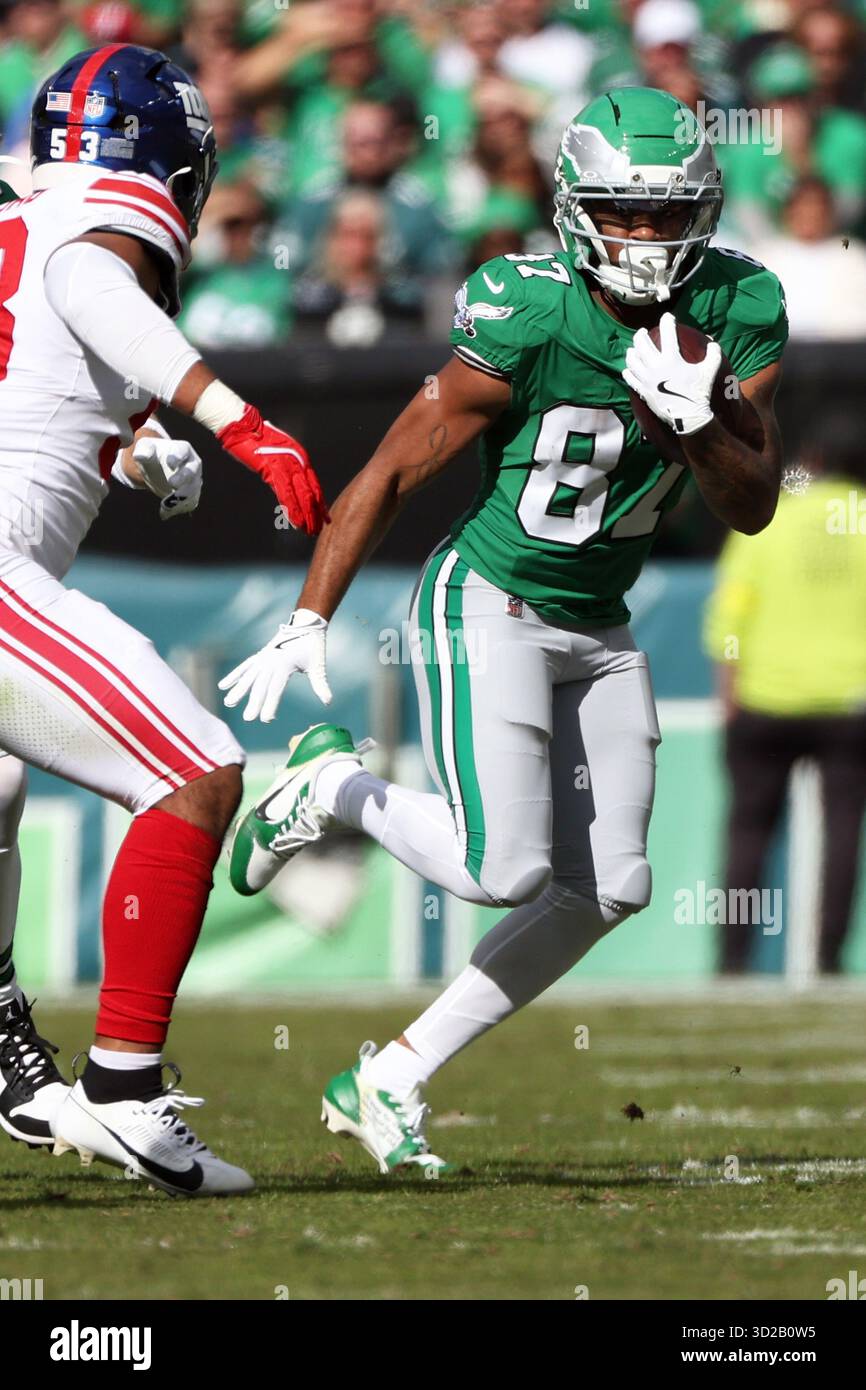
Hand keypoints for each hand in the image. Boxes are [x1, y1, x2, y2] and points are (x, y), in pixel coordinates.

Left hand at [132, 436, 202, 519]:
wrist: (158, 467)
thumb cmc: (153, 453)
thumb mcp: (146, 448)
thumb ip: (144, 450)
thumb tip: (140, 455)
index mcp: (183, 449)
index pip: (183, 451)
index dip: (178, 457)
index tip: (170, 463)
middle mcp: (193, 465)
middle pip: (192, 471)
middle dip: (183, 478)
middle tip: (172, 483)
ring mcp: (194, 481)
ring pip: (192, 490)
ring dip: (181, 497)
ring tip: (166, 504)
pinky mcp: (191, 495)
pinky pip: (188, 503)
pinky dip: (176, 509)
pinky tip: (164, 513)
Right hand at [217, 404, 328, 535]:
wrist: (244, 426)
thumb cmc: (258, 438)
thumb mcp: (278, 452)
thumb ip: (287, 465)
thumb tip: (289, 480)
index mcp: (301, 457)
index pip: (315, 485)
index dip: (320, 503)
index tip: (325, 517)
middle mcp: (298, 462)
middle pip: (312, 493)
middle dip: (316, 513)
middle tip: (320, 529)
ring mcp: (287, 466)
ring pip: (302, 496)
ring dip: (307, 516)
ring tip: (310, 530)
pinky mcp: (273, 470)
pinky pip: (286, 494)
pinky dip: (293, 510)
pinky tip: (297, 522)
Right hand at [218, 609, 331, 721]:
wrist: (306, 623)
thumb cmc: (313, 646)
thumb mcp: (318, 665)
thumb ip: (320, 684)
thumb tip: (328, 702)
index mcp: (285, 664)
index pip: (275, 688)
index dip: (270, 704)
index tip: (266, 719)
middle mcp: (271, 660)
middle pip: (260, 685)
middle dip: (253, 702)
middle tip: (248, 718)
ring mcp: (264, 657)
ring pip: (249, 676)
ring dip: (238, 689)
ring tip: (228, 703)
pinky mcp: (260, 655)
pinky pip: (245, 667)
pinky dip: (234, 675)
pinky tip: (223, 686)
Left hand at [623, 312, 721, 435]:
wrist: (688, 417)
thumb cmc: (699, 393)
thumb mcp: (709, 371)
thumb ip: (713, 354)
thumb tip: (712, 342)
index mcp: (672, 359)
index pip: (667, 334)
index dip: (667, 322)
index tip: (667, 316)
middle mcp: (656, 367)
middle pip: (642, 344)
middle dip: (641, 335)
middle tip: (643, 332)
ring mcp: (647, 379)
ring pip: (632, 360)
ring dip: (632, 352)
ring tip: (633, 349)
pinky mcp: (642, 391)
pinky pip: (630, 379)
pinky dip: (628, 372)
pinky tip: (627, 369)